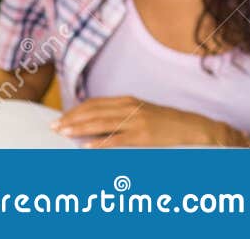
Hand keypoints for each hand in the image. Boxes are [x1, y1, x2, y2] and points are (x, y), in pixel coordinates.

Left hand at [53, 97, 243, 147]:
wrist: (195, 128)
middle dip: (71, 119)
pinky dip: (101, 143)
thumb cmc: (168, 123)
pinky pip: (118, 140)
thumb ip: (122, 115)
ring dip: (80, 128)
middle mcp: (131, 108)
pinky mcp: (144, 136)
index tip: (60, 118)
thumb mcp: (144, 113)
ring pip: (102, 123)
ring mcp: (138, 122)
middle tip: (53, 127)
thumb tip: (96, 123)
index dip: (76, 110)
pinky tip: (87, 148)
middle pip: (94, 111)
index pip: (95, 103)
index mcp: (130, 101)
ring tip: (62, 134)